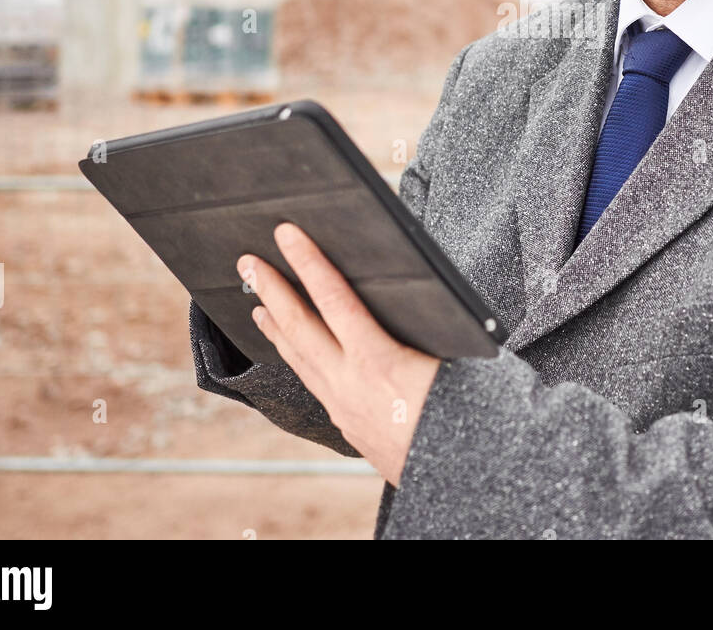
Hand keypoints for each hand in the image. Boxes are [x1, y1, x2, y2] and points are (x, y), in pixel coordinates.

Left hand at [239, 222, 441, 486]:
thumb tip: (412, 293)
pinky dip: (295, 357)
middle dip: (272, 290)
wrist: (458, 477)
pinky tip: (291, 350)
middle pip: (300, 328)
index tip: (288, 234)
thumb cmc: (465, 415)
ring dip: (275, 326)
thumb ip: (426, 326)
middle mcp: (350, 384)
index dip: (310, 263)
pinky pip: (311, 382)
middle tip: (247, 261)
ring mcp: (343, 406)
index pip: (334, 300)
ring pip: (299, 358)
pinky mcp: (345, 424)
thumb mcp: (454, 361)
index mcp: (379, 362)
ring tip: (256, 303)